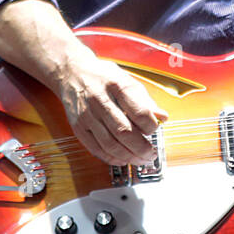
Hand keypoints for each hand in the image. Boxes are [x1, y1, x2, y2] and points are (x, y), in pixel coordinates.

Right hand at [52, 46, 168, 163]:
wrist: (71, 73)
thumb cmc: (102, 77)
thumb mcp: (127, 80)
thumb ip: (145, 101)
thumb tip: (162, 118)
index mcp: (116, 85)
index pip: (138, 111)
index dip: (151, 125)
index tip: (155, 128)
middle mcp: (99, 100)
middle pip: (123, 131)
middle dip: (141, 148)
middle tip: (151, 154)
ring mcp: (86, 115)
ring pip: (110, 144)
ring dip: (128, 157)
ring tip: (140, 159)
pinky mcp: (78, 127)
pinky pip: (96, 149)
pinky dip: (112, 158)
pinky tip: (123, 159)